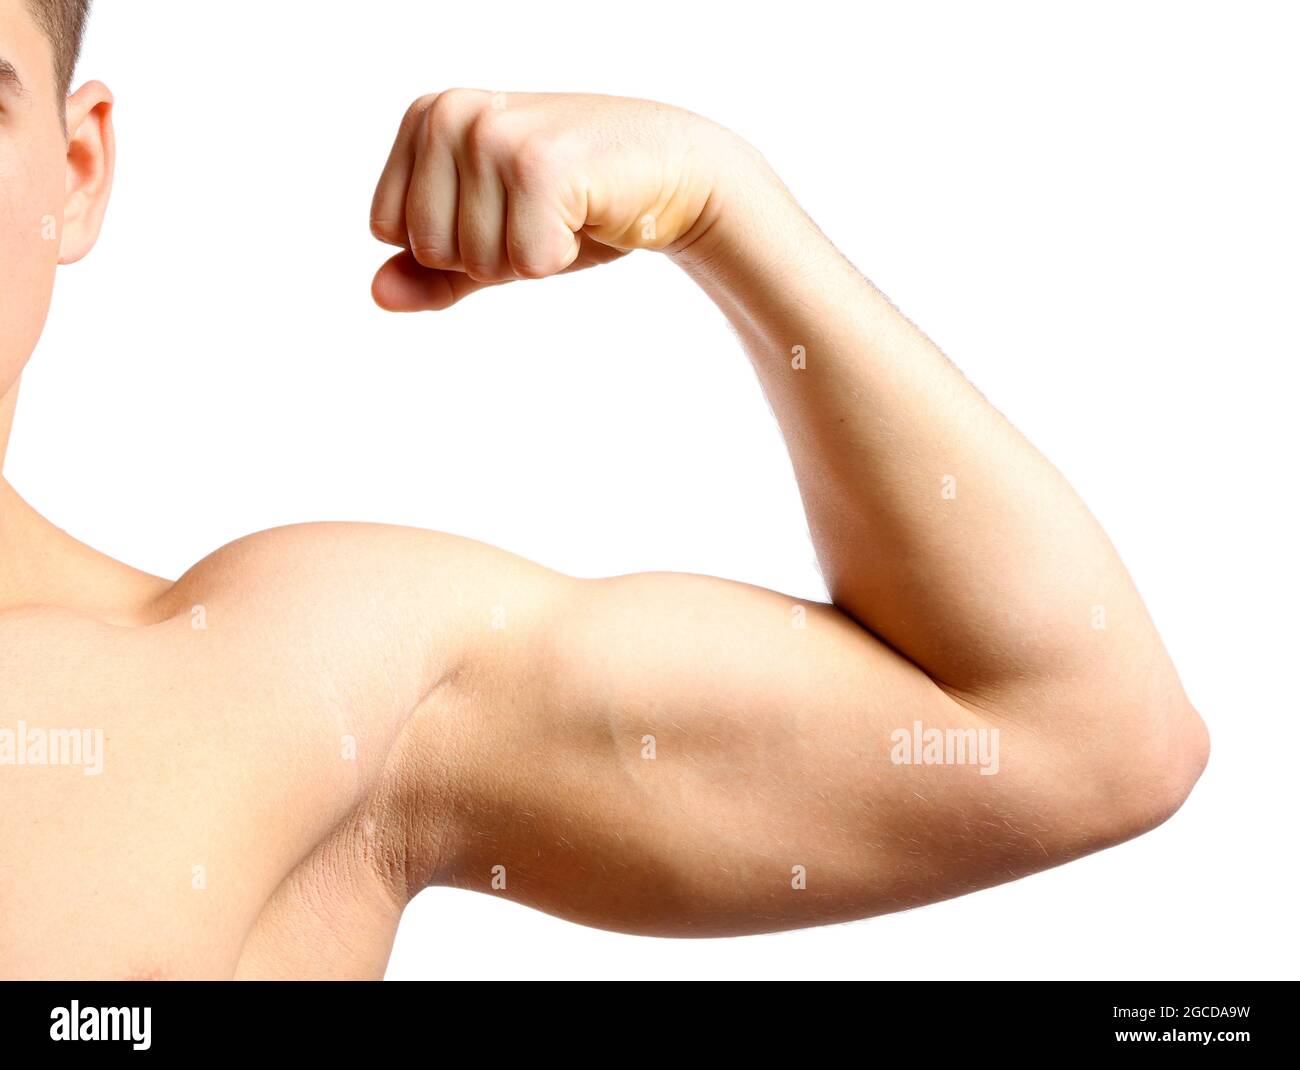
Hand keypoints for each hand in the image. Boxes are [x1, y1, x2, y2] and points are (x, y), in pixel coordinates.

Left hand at [368, 90, 751, 310]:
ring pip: (477, 260)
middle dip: (489, 253)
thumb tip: (377, 295)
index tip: (505, 208)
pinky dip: (560, 255)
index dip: (454, 242)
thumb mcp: (492, 237)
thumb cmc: (575, 203)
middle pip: (427, 247)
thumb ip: (431, 270)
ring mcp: (494, 135)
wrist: (669, 170)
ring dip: (529, 255)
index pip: (389, 230)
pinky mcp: (540, 165)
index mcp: (425, 117)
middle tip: (540, 212)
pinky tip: (586, 213)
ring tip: (564, 209)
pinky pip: (525, 262)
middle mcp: (451, 114)